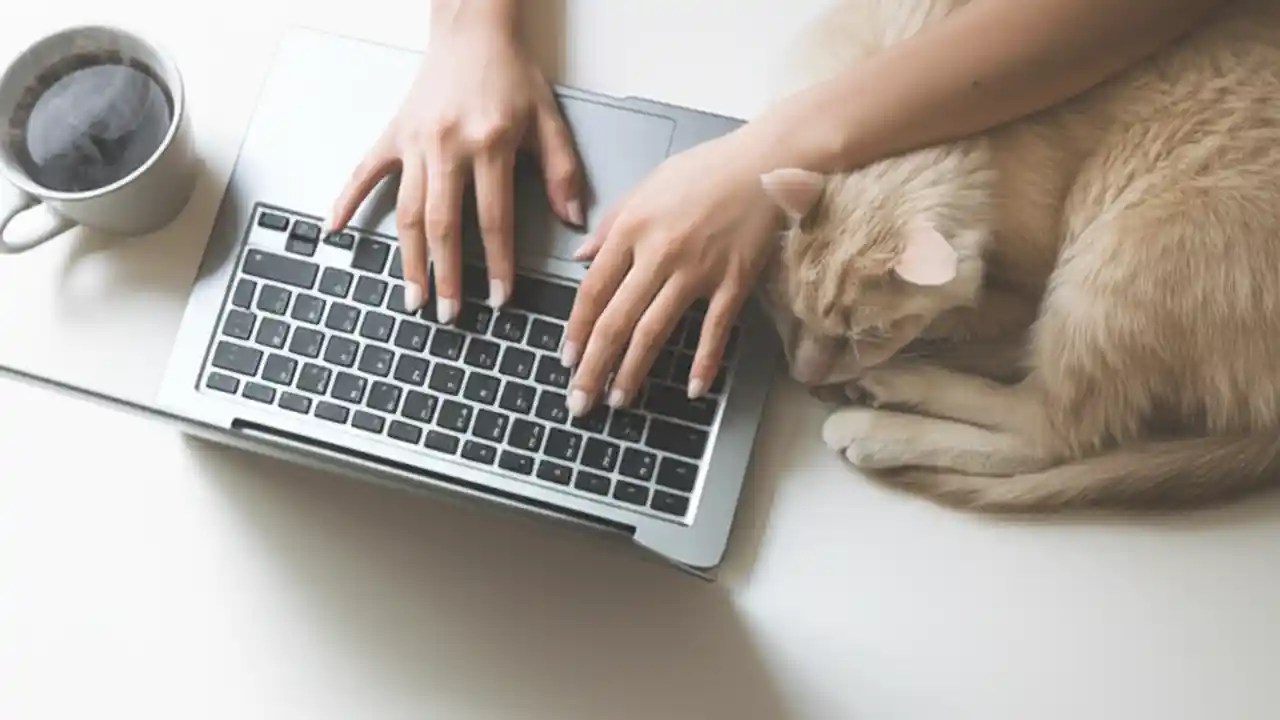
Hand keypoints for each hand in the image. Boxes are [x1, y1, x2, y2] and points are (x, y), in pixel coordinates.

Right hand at [327, 24, 581, 321]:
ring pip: (408, 211)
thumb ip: (562, 171)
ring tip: (412, 296)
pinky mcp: (394, 135)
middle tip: (448, 314)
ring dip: (409, 259)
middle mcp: (448, 146)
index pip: (494, 219)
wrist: (472, 29)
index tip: (499, 299)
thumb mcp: (548, 119)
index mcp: (490, 144)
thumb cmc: (510, 74)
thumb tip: (572, 220)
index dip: (497, 264)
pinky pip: (365, 173)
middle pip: (445, 225)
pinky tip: (335, 230)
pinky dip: (347, 201)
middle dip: (446, 275)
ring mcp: (416, 142)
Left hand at [563, 131, 782, 414]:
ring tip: (618, 400)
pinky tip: (694, 389)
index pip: (593, 291)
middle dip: (594, 367)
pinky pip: (714, 330)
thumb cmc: (706, 170)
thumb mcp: (645, 185)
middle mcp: (659, 254)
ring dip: (633, 371)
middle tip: (580, 400)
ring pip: (654, 332)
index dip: (576, 330)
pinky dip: (704, 362)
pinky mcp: (734, 282)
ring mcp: (697, 271)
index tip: (566, 359)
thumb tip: (580, 255)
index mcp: (632, 229)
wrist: (766, 163)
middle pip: (616, 321)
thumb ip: (611, 224)